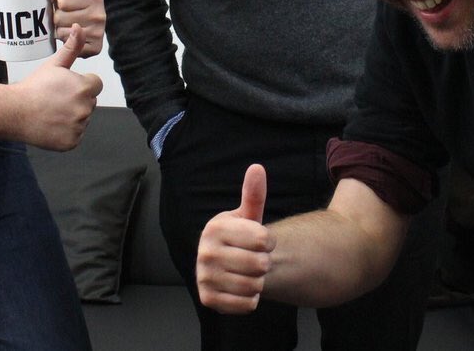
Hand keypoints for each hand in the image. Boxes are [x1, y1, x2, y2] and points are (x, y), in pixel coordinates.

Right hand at [11, 25, 103, 149]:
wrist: (14, 112)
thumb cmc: (34, 87)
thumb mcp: (54, 65)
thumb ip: (71, 47)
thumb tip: (80, 28)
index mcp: (84, 88)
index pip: (95, 84)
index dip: (81, 84)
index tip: (65, 87)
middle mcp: (85, 108)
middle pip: (90, 102)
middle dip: (77, 100)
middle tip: (56, 100)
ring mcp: (79, 126)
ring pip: (83, 119)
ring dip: (73, 116)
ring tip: (53, 112)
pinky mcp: (72, 141)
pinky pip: (76, 135)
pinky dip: (67, 132)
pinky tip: (52, 125)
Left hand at [49, 0, 104, 56]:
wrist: (78, 14)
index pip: (62, 2)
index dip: (57, 2)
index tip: (64, 2)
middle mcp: (100, 15)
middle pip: (60, 19)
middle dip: (57, 17)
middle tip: (65, 15)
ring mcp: (99, 33)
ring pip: (62, 34)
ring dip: (59, 30)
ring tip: (68, 24)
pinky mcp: (95, 48)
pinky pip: (70, 47)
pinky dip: (66, 43)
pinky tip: (72, 36)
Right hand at [196, 164, 274, 313]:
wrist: (225, 263)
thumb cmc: (240, 236)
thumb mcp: (247, 216)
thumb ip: (253, 194)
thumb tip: (257, 168)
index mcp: (215, 228)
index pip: (263, 239)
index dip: (268, 241)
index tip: (259, 240)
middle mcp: (205, 252)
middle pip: (260, 264)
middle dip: (263, 262)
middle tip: (254, 258)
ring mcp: (204, 276)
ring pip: (254, 285)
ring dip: (258, 282)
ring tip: (248, 272)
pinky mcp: (208, 299)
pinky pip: (246, 304)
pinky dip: (250, 299)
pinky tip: (242, 288)